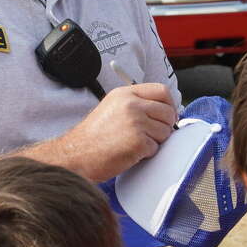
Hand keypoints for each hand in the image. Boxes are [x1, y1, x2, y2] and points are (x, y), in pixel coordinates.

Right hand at [58, 83, 176, 181]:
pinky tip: (130, 153)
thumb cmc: (93, 136)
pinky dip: (146, 154)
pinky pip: (156, 148)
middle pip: (168, 112)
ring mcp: (135, 123)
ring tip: (135, 144)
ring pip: (165, 131)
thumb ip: (136, 103)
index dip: (169, 104)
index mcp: (125, 94)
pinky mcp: (138, 142)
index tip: (167, 116)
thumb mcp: (112, 107)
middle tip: (151, 135)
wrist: (77, 155)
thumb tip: (163, 109)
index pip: (162, 91)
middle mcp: (132, 104)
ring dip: (155, 141)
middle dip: (165, 126)